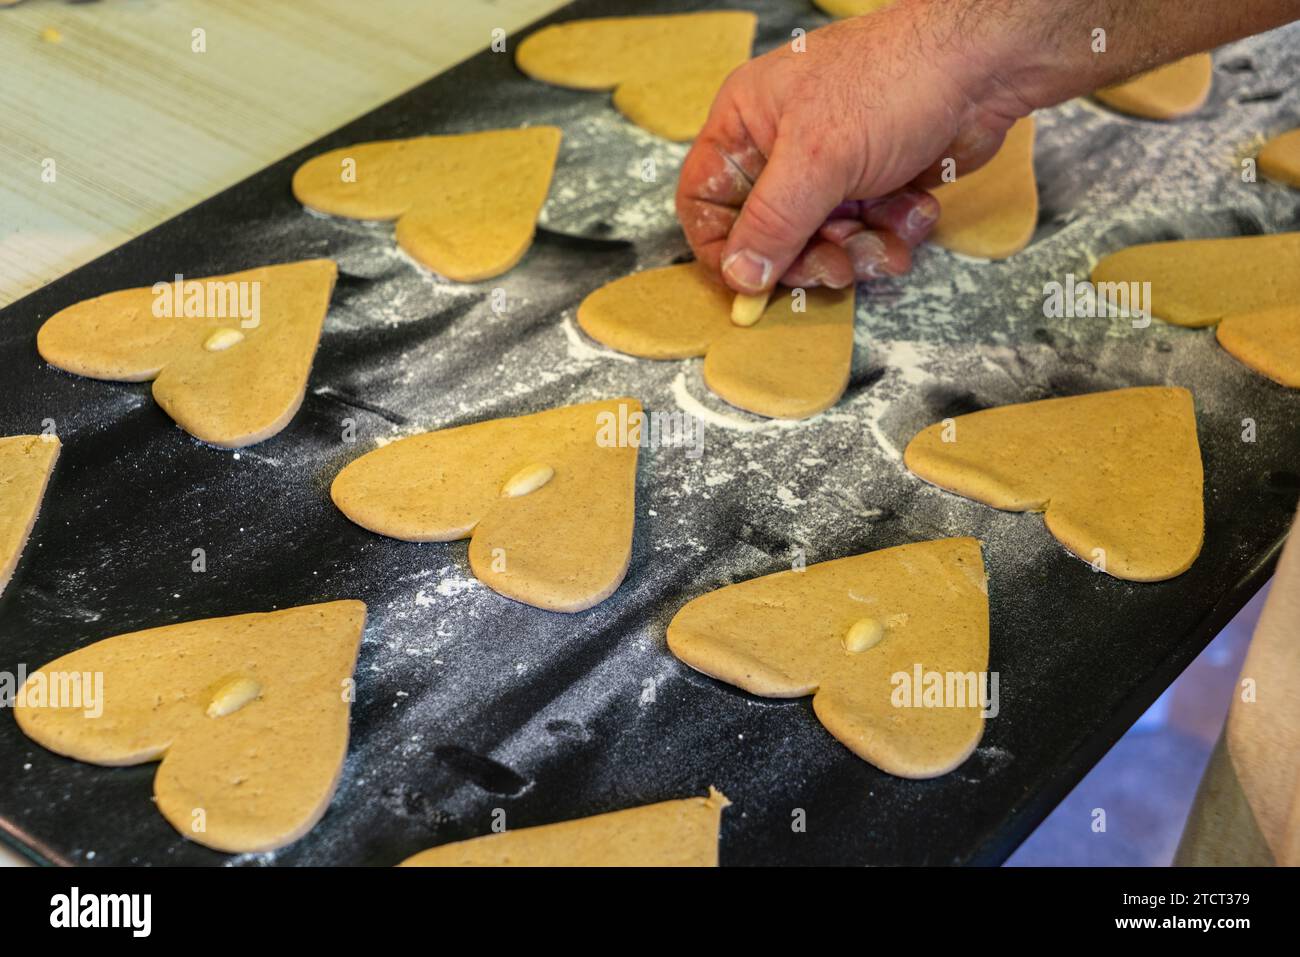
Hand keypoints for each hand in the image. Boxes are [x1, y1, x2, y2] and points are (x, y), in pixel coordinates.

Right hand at [676, 5, 1028, 292]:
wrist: (986, 65)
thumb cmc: (892, 83)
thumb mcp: (818, 159)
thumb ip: (772, 224)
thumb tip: (738, 277)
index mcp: (746, 124)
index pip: (706, 203)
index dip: (726, 250)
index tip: (755, 284)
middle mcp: (781, 147)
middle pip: (769, 235)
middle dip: (808, 257)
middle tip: (839, 266)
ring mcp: (830, 166)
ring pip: (822, 242)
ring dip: (859, 251)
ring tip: (890, 237)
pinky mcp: (874, 183)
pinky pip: (866, 232)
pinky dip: (892, 232)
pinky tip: (915, 210)